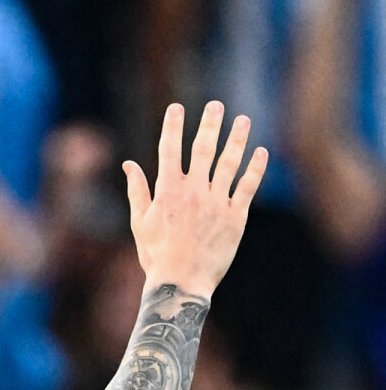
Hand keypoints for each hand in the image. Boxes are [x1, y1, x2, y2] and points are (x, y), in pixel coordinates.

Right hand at [123, 103, 267, 297]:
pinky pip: (247, 187)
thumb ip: (137, 190)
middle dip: (210, 123)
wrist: (182, 284)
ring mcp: (217, 203)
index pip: (169, 149)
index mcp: (168, 191)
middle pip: (203, 148)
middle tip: (216, 105)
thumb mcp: (140, 222)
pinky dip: (255, 168)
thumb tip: (129, 165)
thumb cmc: (157, 255)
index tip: (177, 108)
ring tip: (243, 121)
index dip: (173, 126)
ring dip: (237, 139)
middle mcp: (194, 191)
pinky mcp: (236, 217)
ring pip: (229, 163)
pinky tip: (260, 152)